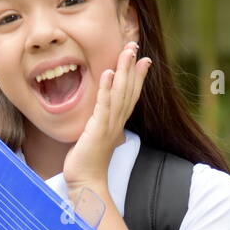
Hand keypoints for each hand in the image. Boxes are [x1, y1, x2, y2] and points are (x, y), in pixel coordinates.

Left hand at [62, 40, 152, 194]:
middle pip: (129, 90)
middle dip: (132, 67)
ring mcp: (109, 126)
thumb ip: (102, 130)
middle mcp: (116, 123)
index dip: (138, 77)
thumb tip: (108, 127)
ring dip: (124, 71)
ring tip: (127, 51)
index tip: (144, 59)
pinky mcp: (98, 130)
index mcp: (116, 125)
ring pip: (120, 94)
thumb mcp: (96, 141)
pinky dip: (107, 88)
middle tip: (135, 45)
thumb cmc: (87, 164)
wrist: (85, 183)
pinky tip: (109, 72)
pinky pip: (104, 105)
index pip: (131, 97)